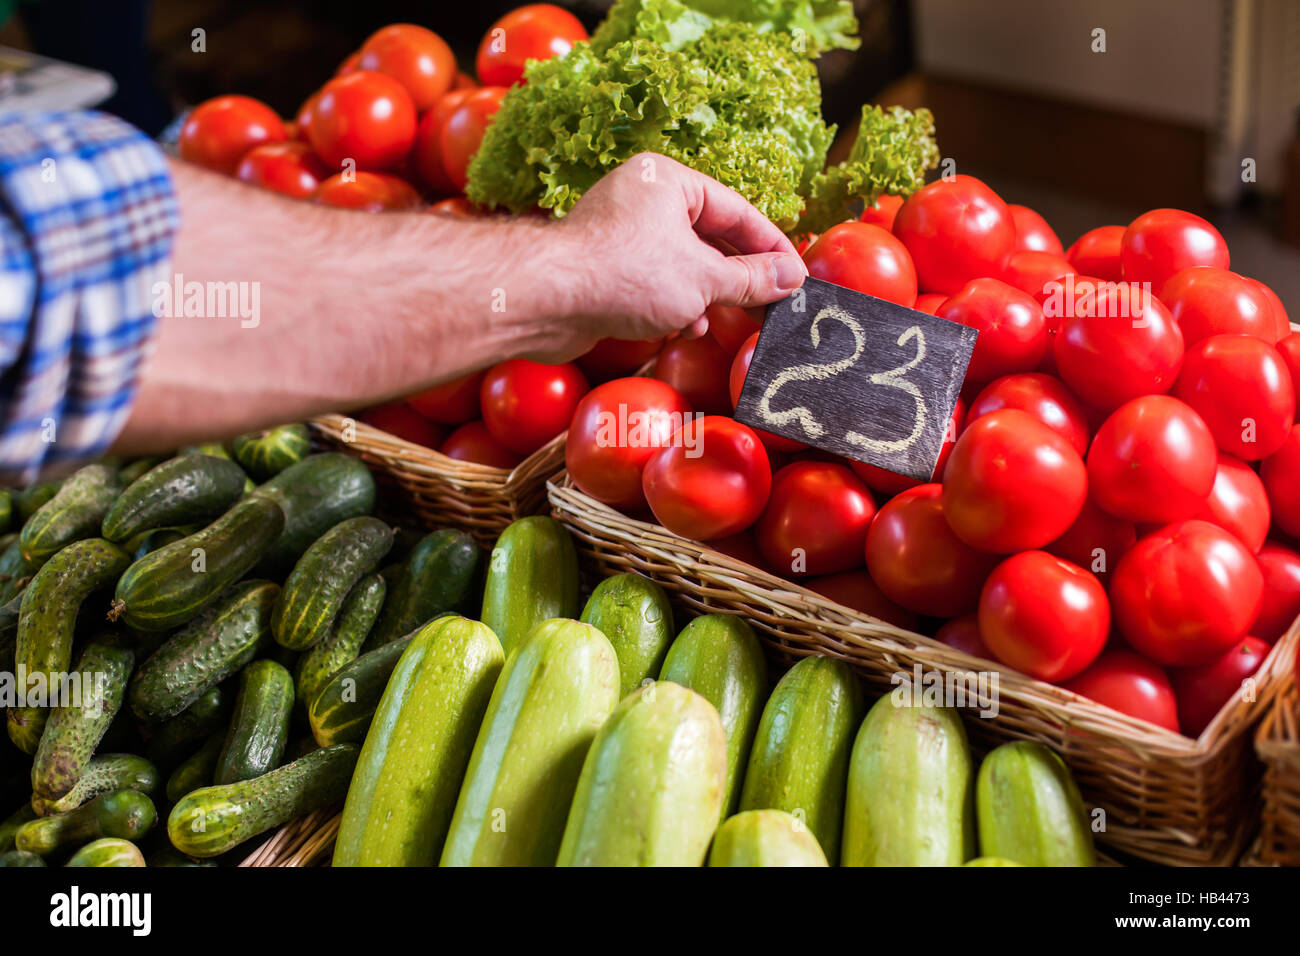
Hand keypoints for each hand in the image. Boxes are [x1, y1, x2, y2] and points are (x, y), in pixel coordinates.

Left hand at [538, 153, 806, 356]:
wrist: (548, 301)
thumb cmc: (624, 274)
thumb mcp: (702, 278)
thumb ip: (750, 279)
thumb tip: (789, 278)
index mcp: (668, 180)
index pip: (735, 210)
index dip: (769, 246)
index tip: (794, 276)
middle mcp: (642, 199)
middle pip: (708, 236)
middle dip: (738, 273)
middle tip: (771, 301)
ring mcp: (620, 234)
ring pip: (681, 262)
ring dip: (707, 293)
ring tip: (732, 317)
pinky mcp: (604, 269)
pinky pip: (654, 281)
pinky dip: (676, 303)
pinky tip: (688, 326)